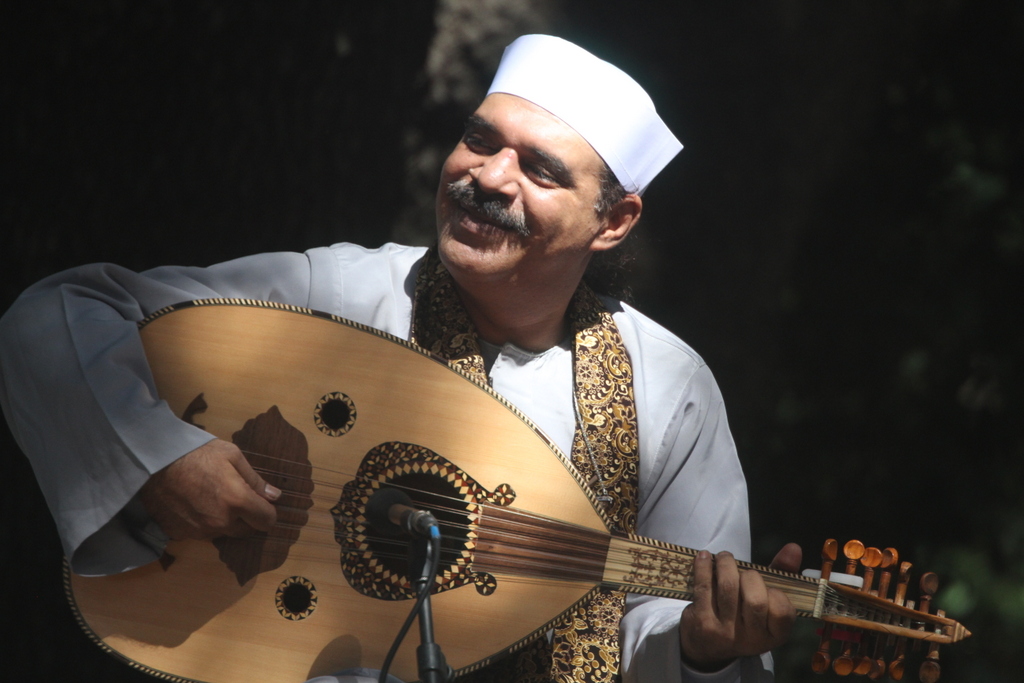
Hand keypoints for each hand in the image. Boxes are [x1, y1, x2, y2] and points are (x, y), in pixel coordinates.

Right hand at [139, 438, 280, 539]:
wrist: (152, 462)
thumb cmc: (195, 452)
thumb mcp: (231, 455)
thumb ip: (254, 479)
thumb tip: (275, 496)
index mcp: (237, 501)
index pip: (266, 521)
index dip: (268, 512)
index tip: (264, 504)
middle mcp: (221, 522)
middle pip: (246, 531)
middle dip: (247, 518)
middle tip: (236, 497)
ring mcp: (199, 531)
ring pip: (223, 532)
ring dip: (224, 521)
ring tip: (211, 497)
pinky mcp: (181, 535)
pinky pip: (200, 533)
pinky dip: (202, 523)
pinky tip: (193, 504)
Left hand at [679, 543, 801, 670]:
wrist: (708, 645)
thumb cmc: (744, 615)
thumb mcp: (766, 600)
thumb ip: (782, 574)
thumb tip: (794, 547)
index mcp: (774, 635)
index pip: (783, 612)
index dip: (776, 594)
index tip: (768, 587)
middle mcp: (751, 639)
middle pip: (755, 600)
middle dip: (751, 576)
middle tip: (744, 570)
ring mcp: (725, 632)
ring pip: (728, 589)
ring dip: (726, 564)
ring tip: (725, 557)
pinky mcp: (702, 622)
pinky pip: (704, 588)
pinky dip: (704, 567)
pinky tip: (704, 557)